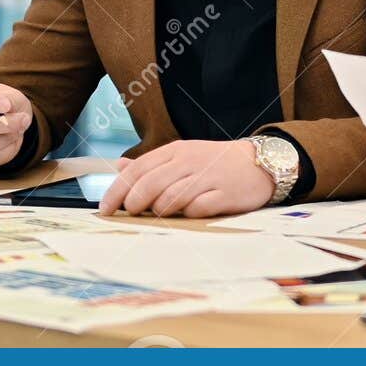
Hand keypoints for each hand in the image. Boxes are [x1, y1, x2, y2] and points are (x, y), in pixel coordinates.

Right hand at [0, 80, 33, 169]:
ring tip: (16, 131)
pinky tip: (8, 142)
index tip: (6, 105)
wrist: (8, 123)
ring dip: (7, 138)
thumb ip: (11, 99)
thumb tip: (6, 108)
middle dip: (5, 124)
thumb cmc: (8, 106)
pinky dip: (5, 152)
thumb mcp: (14, 97)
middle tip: (23, 120)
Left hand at [98, 139, 274, 217]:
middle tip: (130, 213)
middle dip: (133, 203)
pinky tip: (189, 213)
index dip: (117, 190)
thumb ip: (152, 164)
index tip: (105, 210)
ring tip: (161, 214)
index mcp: (176, 150)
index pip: (138, 169)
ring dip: (159, 210)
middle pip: (150, 184)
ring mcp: (208, 177)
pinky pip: (197, 208)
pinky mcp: (225, 194)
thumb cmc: (216, 164)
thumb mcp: (183, 156)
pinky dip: (188, 214)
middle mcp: (190, 161)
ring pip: (171, 198)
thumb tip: (119, 167)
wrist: (260, 163)